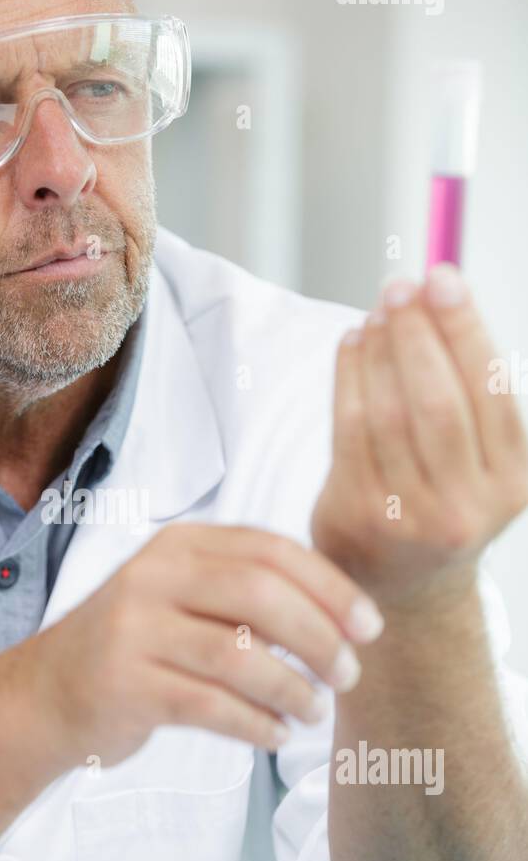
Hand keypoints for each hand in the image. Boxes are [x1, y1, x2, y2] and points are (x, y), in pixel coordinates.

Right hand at [33, 523, 383, 765]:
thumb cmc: (134, 648)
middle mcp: (152, 578)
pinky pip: (211, 706)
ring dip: (292, 689)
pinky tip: (275, 736)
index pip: (270, 550)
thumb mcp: (180, 597)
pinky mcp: (125, 686)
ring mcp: (133, 631)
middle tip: (348, 676)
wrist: (45, 696)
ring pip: (238, 656)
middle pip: (260, 596)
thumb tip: (344, 615)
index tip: (369, 627)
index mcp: (177, 546)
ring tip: (313, 712)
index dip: (330, 588)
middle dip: (319, 638)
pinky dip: (256, 724)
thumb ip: (245, 592)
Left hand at [312, 266, 527, 609]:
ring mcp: (410, 518)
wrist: (401, 583)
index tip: (442, 277)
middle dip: (417, 334)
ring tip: (376, 312)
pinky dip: (348, 378)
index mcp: (512, 482)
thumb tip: (435, 291)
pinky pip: (349, 431)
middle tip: (399, 286)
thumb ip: (468, 389)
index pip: (492, 391)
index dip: (465, 328)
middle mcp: (467, 507)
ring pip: (389, 414)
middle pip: (439, 402)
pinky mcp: (359, 517)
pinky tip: (351, 345)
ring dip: (380, 351)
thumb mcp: (479, 457)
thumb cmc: (441, 495)